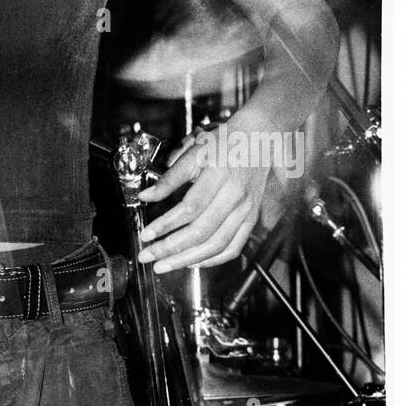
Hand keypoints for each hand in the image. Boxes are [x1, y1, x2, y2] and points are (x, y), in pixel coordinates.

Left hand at [135, 127, 267, 272]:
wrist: (259, 140)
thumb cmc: (226, 143)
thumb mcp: (194, 153)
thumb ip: (170, 178)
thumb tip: (146, 196)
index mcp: (219, 177)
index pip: (189, 209)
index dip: (165, 225)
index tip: (146, 235)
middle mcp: (235, 197)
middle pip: (201, 232)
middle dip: (170, 249)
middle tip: (148, 256)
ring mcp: (246, 211)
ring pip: (216, 245)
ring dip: (187, 260)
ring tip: (165, 265)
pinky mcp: (251, 219)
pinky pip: (233, 248)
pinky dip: (212, 260)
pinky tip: (193, 262)